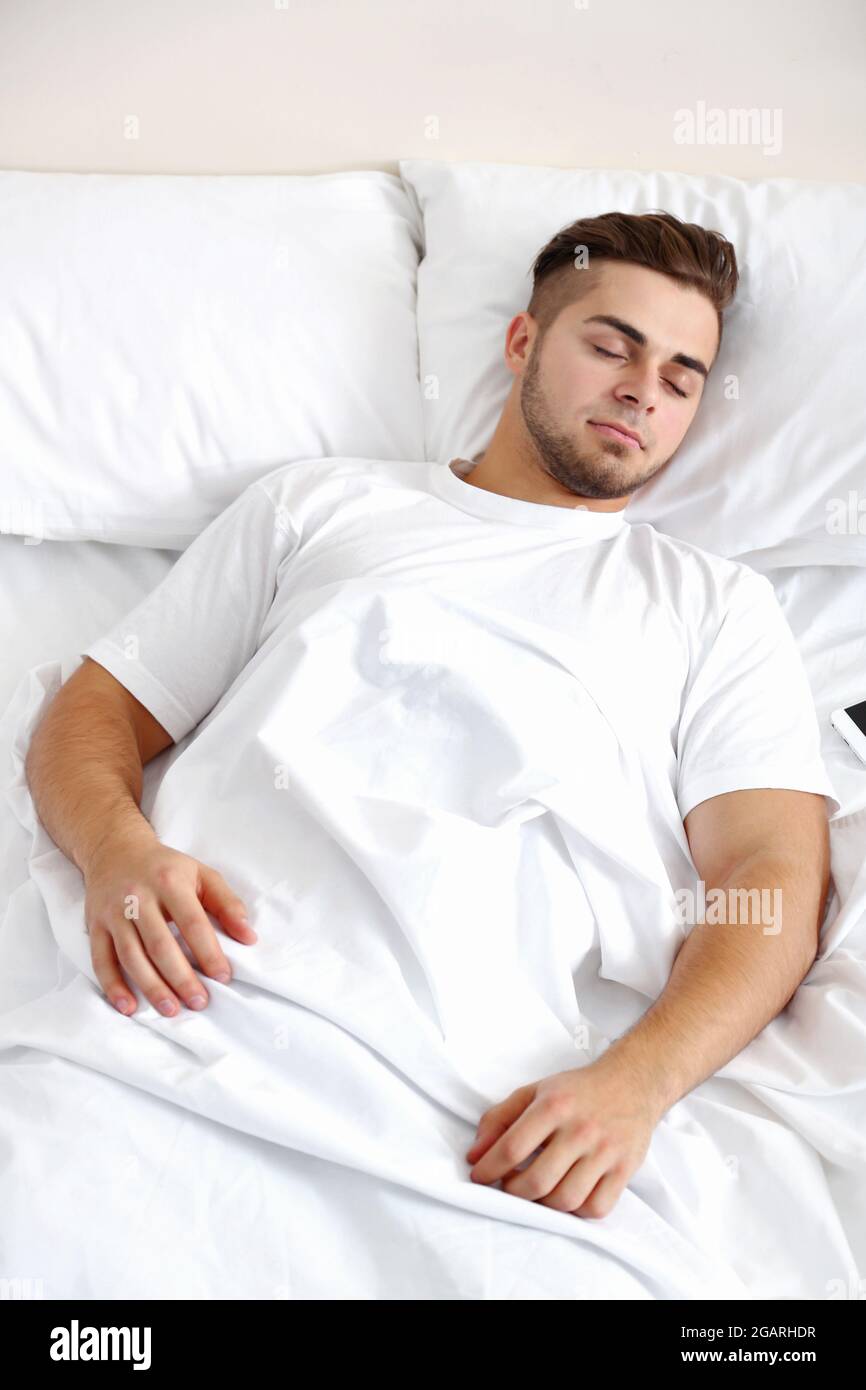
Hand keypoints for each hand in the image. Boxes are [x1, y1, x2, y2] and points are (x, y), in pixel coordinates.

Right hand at [83, 829, 256, 1018]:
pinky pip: (101, 960)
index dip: (208, 951)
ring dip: (151, 987)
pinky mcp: (95, 926)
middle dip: (181, 977)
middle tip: (199, 1002)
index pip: (192, 922)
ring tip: (171, 1010)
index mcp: (169, 882)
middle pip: (160, 945)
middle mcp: (138, 897)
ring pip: (131, 956)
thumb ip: (227, 904)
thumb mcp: (201, 874)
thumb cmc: (165, 867)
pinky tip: (128, 1007)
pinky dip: (113, 986)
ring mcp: (113, 913)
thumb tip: (248, 937)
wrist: (115, 849)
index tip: (223, 976)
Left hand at [465, 1055, 662, 1218]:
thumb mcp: (534, 1092)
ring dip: (542, 1205)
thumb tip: (475, 1155)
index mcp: (554, 1106)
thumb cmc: (577, 1091)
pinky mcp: (625, 1169)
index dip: (489, 1168)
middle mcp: (581, 1129)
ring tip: (536, 1191)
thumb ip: (499, 1119)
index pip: (512, 1148)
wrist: (632, 1082)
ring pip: (566, 1200)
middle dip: (513, 1191)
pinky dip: (576, 1211)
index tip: (479, 1176)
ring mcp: (606, 1152)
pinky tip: (567, 1195)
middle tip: (508, 1185)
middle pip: (537, 1181)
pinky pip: (596, 1208)